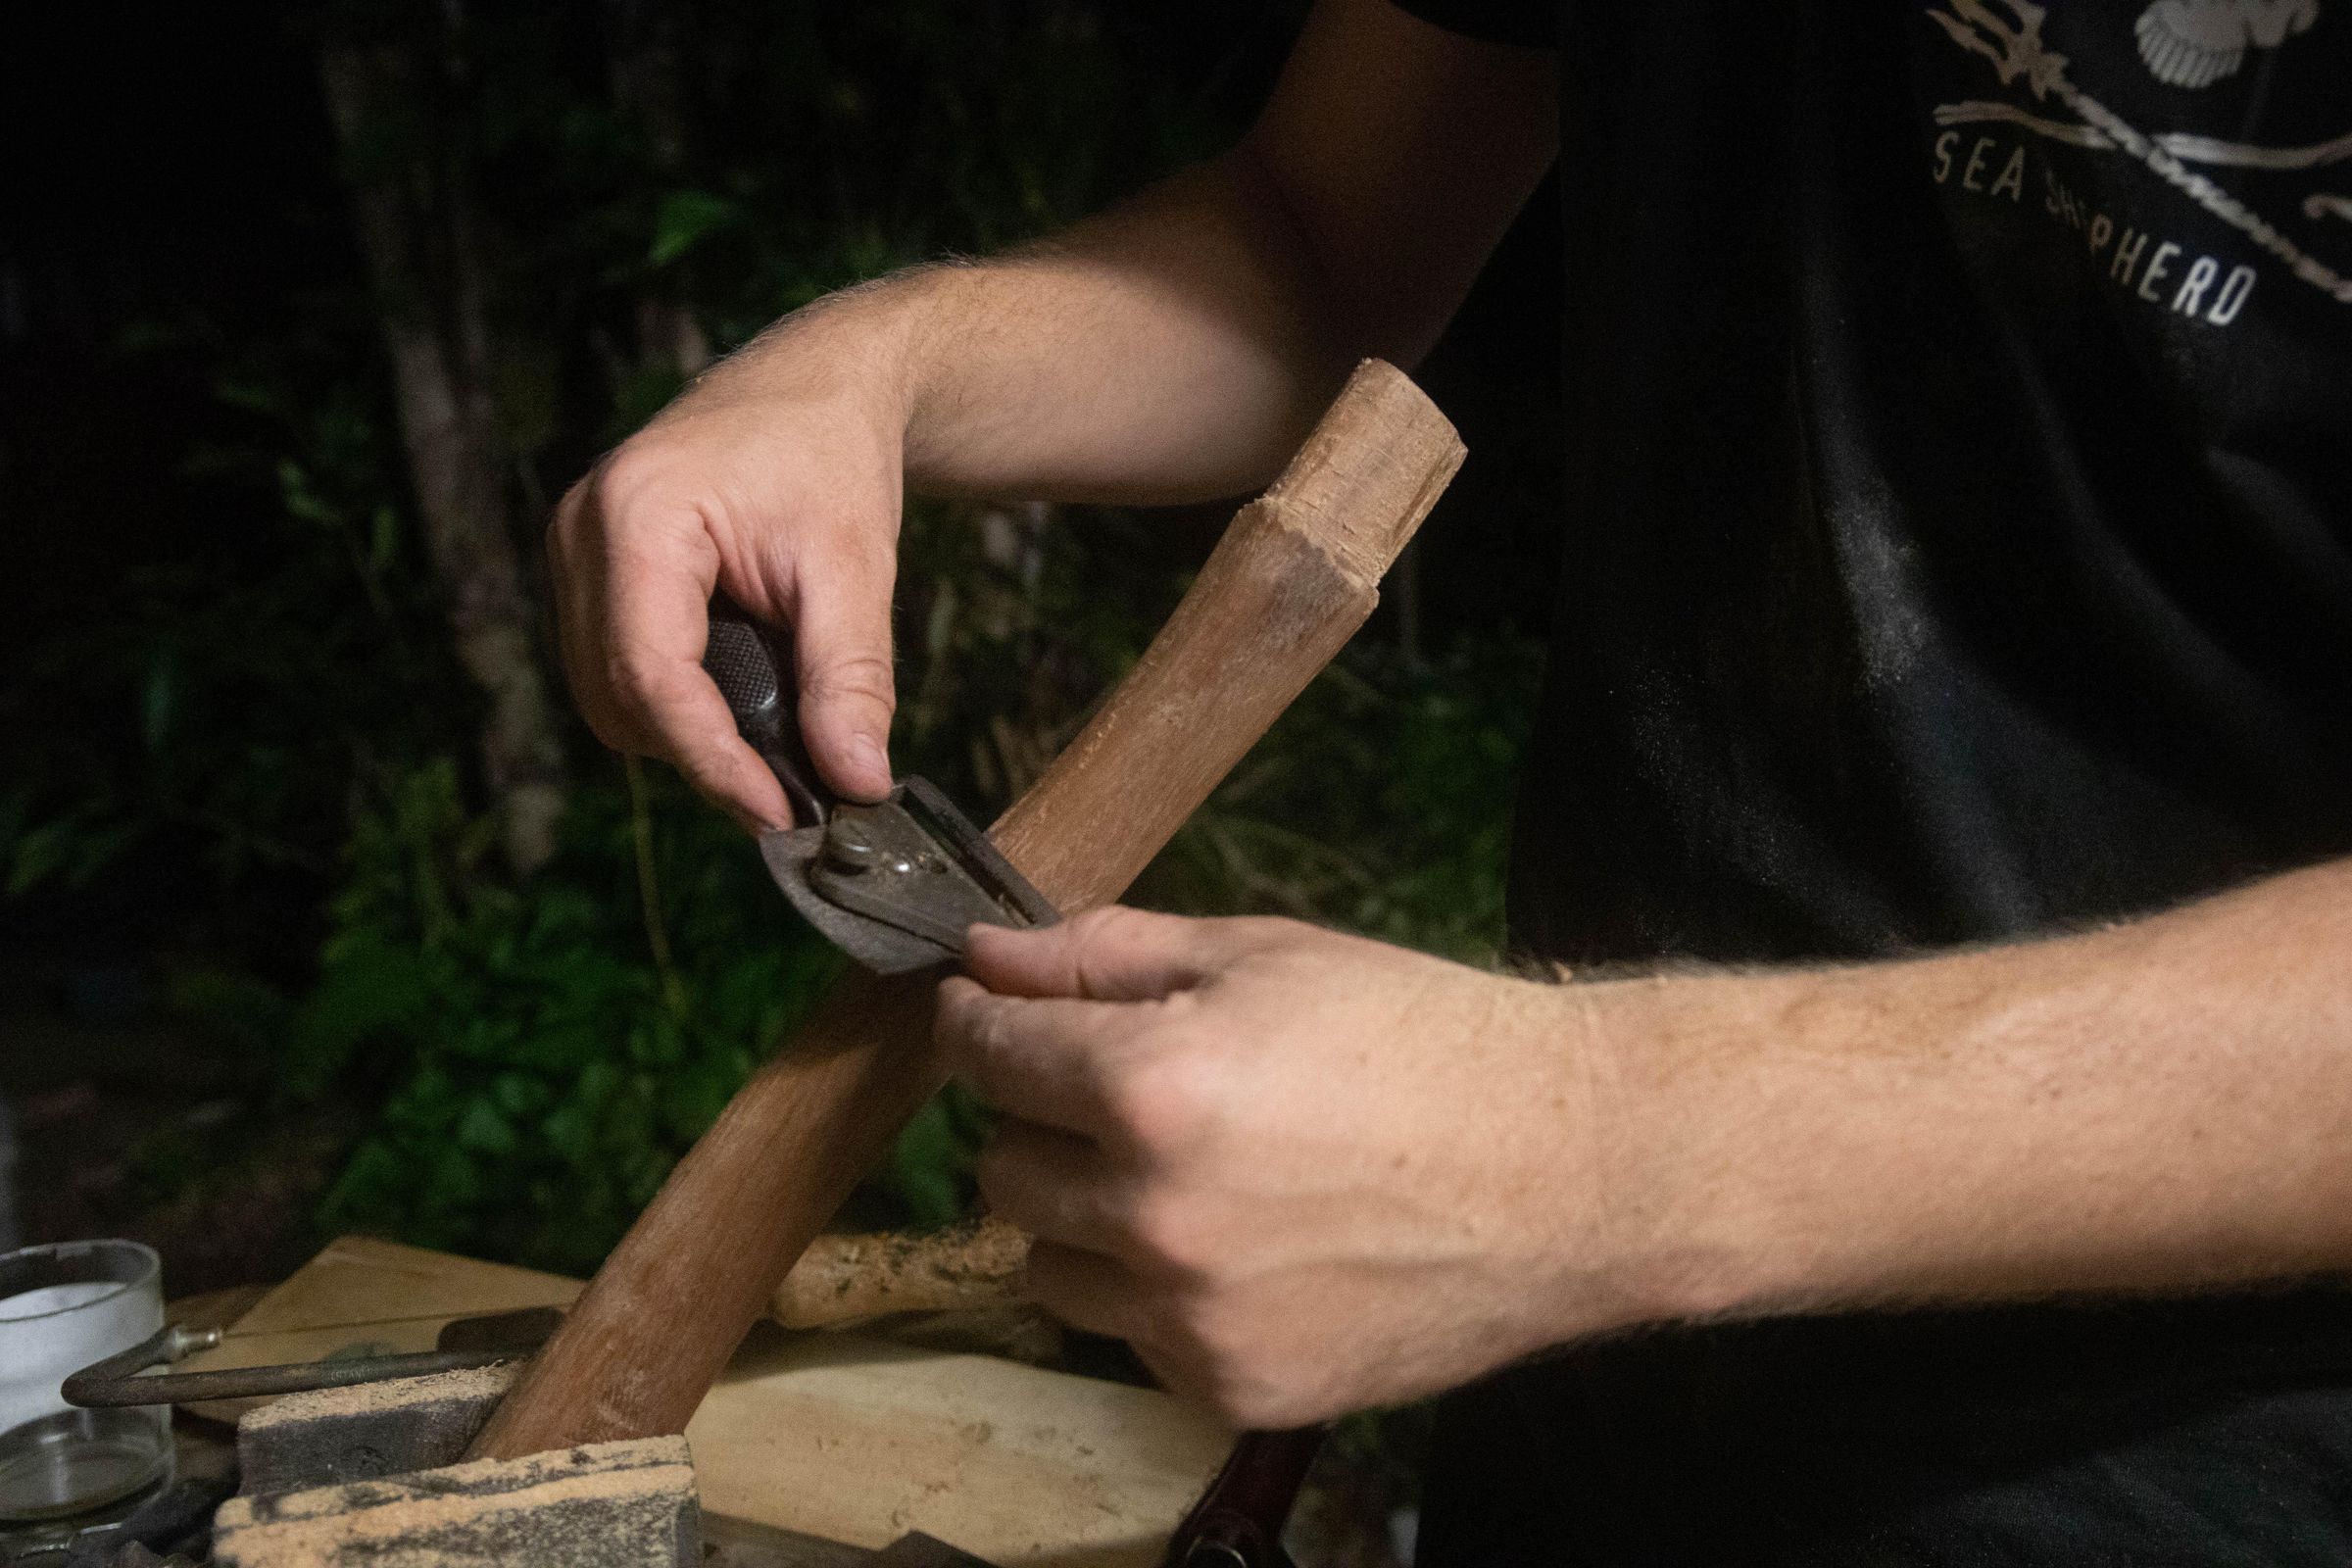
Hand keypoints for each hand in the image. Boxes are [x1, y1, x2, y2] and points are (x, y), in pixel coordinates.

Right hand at [547, 315, 909, 829]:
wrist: (815, 386)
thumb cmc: (833, 456)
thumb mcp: (858, 567)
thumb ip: (851, 678)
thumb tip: (856, 785)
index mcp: (639, 513)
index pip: (652, 675)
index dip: (713, 762)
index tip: (784, 815)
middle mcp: (581, 529)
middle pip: (620, 697)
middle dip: (704, 754)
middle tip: (798, 787)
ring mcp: (571, 548)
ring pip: (608, 696)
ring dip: (687, 733)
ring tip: (779, 736)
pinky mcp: (584, 568)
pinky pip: (612, 669)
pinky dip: (674, 702)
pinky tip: (742, 694)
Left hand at [935, 907, 1650, 1426]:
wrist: (1572, 1169)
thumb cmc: (1426, 1039)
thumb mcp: (1262, 955)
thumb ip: (1101, 956)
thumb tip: (984, 958)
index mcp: (1150, 1089)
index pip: (983, 1054)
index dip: (981, 1020)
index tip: (996, 1013)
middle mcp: (1153, 1217)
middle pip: (999, 1165)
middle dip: (1040, 1117)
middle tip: (1128, 1090)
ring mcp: (1192, 1318)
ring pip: (1051, 1263)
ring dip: (1089, 1215)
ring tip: (1196, 1173)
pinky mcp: (1234, 1388)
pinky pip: (1133, 1335)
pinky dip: (1160, 1291)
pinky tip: (1249, 1243)